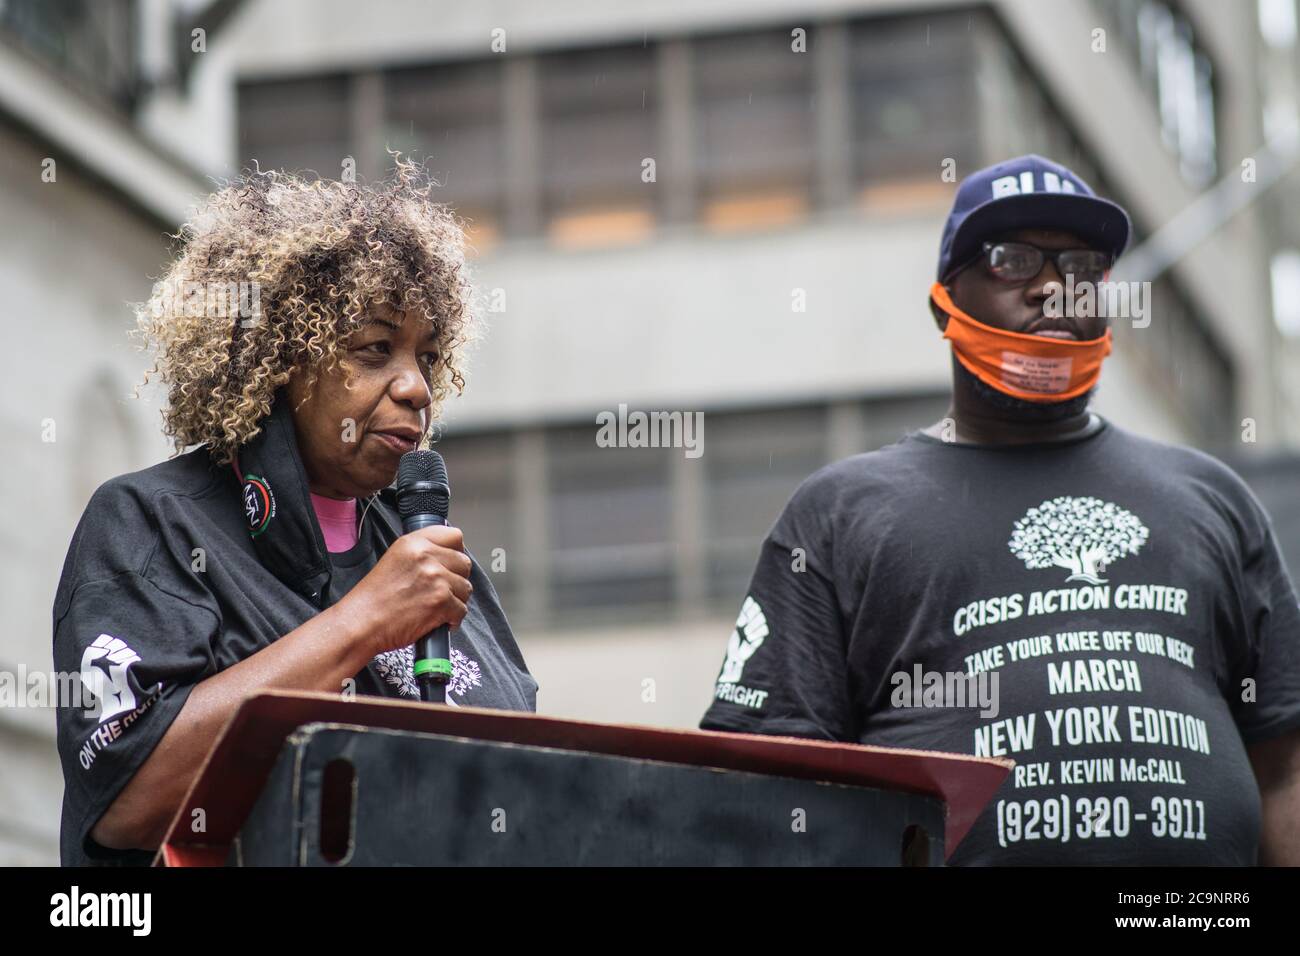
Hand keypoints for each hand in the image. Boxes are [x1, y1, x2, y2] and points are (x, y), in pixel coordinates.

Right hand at [338, 525, 472, 653]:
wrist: (360, 623)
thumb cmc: (373, 599)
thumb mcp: (394, 560)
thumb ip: (420, 554)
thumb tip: (447, 557)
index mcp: (413, 543)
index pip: (454, 536)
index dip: (456, 551)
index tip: (451, 563)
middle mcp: (426, 556)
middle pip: (464, 563)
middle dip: (456, 579)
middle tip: (442, 590)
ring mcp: (436, 578)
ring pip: (465, 587)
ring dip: (455, 600)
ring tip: (436, 607)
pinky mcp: (441, 601)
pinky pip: (462, 609)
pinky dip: (452, 619)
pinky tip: (438, 620)